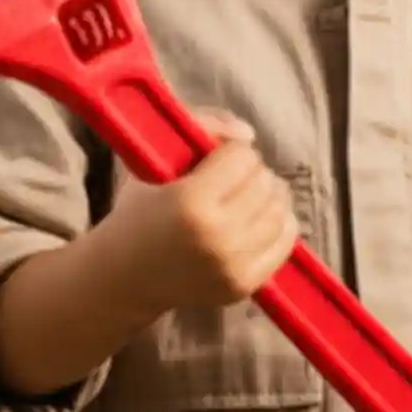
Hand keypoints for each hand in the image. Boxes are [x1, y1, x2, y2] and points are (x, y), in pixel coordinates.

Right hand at [104, 108, 299, 311]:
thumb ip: (202, 126)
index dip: (230, 152)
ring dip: (268, 196)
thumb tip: (249, 134)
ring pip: (280, 209)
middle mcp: (217, 236)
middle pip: (265, 182)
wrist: (125, 278)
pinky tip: (260, 218)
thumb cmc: (140, 212)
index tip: (215, 160)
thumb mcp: (156, 160)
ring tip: (247, 196)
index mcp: (190, 202)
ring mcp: (234, 265)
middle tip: (231, 179)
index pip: (243, 157)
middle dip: (250, 173)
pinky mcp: (245, 285)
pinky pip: (285, 241)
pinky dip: (279, 223)